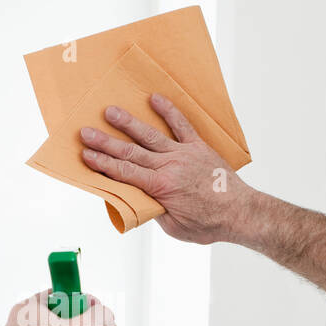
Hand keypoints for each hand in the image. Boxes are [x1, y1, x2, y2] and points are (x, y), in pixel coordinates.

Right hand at [79, 93, 258, 244]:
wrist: (241, 213)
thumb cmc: (209, 224)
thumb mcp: (173, 226)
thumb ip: (154, 210)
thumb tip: (139, 198)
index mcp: (161, 187)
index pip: (124, 173)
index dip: (102, 163)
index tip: (85, 155)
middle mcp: (170, 166)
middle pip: (130, 152)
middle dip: (105, 142)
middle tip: (85, 132)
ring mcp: (184, 154)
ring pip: (150, 136)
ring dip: (128, 123)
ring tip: (110, 111)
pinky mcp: (198, 147)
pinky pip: (181, 125)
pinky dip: (168, 111)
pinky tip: (155, 99)